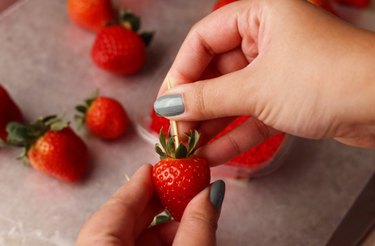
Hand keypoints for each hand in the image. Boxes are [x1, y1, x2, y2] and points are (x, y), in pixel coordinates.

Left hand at [76, 164, 224, 244]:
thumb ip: (197, 227)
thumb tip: (211, 192)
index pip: (117, 206)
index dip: (143, 183)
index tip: (158, 166)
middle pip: (121, 221)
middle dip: (158, 204)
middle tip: (182, 189)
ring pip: (128, 240)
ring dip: (162, 229)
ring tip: (192, 223)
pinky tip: (181, 242)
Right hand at [154, 0, 374, 164]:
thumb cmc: (330, 78)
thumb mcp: (257, 88)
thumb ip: (208, 97)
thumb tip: (168, 105)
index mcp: (259, 16)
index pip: (203, 40)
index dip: (181, 72)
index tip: (166, 103)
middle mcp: (266, 39)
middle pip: (215, 72)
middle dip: (194, 105)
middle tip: (175, 132)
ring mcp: (277, 71)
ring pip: (232, 97)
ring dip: (211, 125)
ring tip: (189, 149)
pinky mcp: (288, 99)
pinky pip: (251, 116)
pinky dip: (233, 136)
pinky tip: (212, 156)